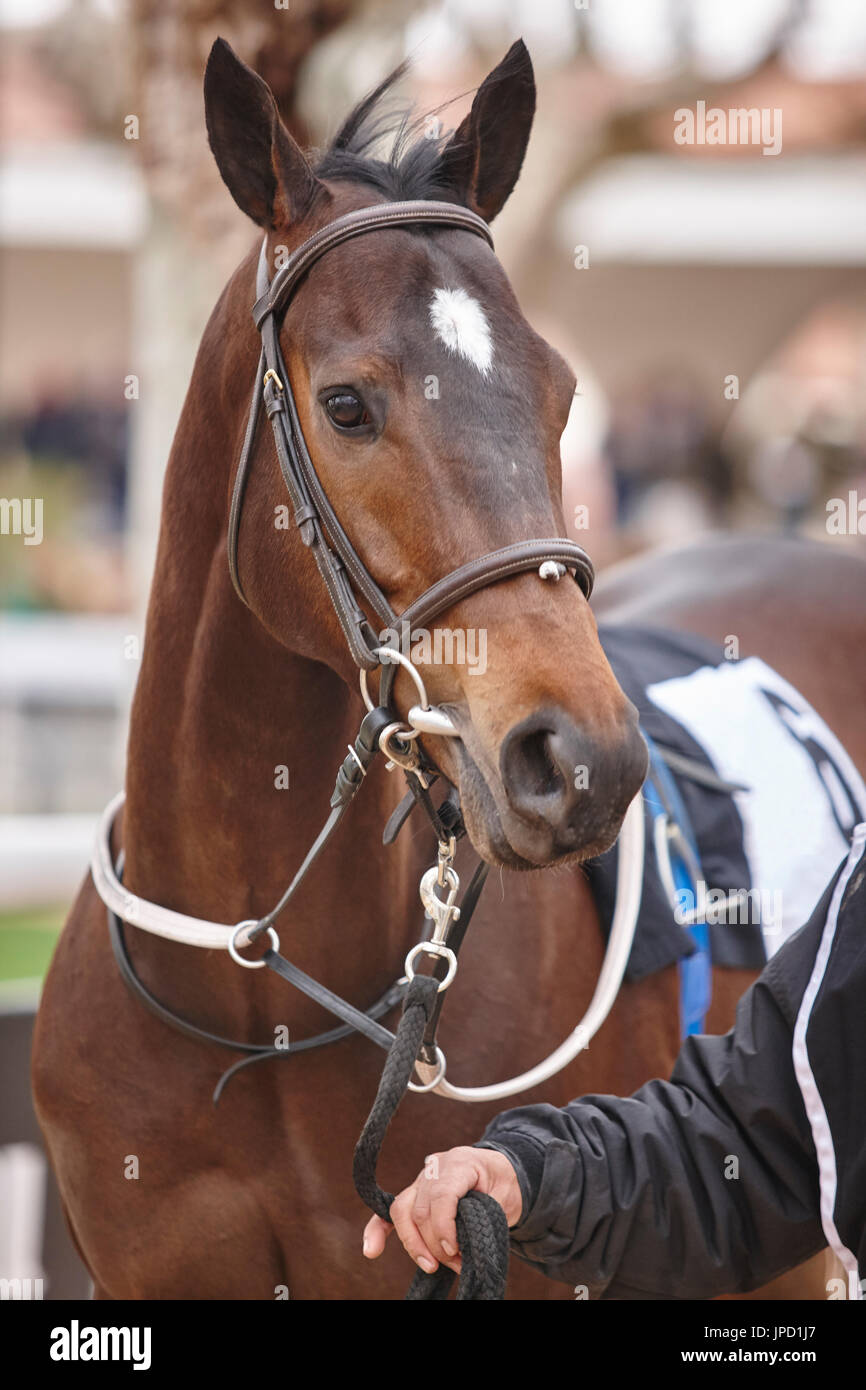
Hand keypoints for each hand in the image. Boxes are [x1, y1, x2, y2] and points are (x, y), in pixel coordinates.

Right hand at [362, 1145, 521, 1274]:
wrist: (502, 1172)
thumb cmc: (505, 1184)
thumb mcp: (505, 1196)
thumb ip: (482, 1214)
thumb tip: (458, 1243)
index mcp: (460, 1162)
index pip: (441, 1196)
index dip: (444, 1228)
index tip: (454, 1251)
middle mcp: (435, 1168)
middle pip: (420, 1209)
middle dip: (434, 1244)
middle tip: (457, 1263)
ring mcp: (422, 1180)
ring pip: (402, 1212)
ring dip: (414, 1245)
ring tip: (431, 1267)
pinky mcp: (415, 1194)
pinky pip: (390, 1211)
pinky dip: (378, 1230)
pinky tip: (372, 1251)